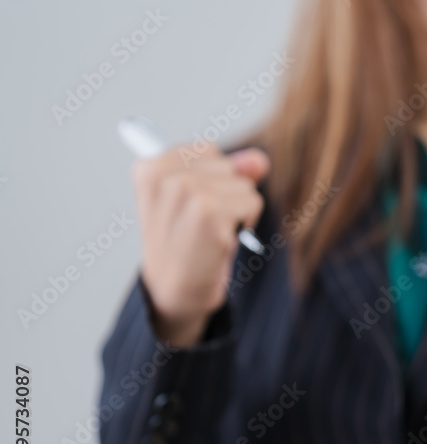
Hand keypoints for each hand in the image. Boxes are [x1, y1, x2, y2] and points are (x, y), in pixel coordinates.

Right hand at [133, 145, 268, 346]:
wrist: (175, 294)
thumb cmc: (186, 246)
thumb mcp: (201, 199)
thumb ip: (230, 170)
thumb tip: (259, 160)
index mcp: (150, 166)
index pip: (208, 150)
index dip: (212, 182)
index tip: (189, 211)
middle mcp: (163, 173)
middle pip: (228, 165)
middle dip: (226, 197)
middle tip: (201, 227)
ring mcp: (185, 189)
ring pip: (244, 185)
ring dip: (237, 213)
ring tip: (210, 234)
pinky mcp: (208, 209)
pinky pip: (252, 202)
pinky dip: (245, 225)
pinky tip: (219, 242)